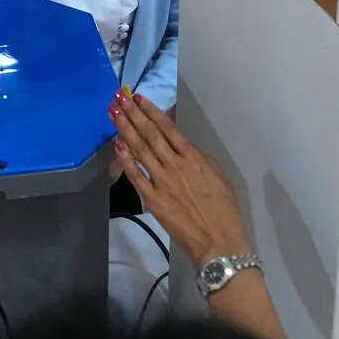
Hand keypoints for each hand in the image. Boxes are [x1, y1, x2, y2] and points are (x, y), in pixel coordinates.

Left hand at [108, 90, 248, 267]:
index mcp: (193, 157)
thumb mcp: (218, 176)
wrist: (219, 241)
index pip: (168, 128)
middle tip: (118, 97)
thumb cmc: (225, 209)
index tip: (139, 97)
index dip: (151, 111)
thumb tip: (182, 149)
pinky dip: (125, 160)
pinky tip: (117, 145)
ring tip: (113, 113)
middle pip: (150, 134)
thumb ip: (199, 159)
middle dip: (133, 114)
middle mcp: (174, 165)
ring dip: (125, 129)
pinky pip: (136, 176)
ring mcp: (161, 182)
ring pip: (140, 150)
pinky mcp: (153, 200)